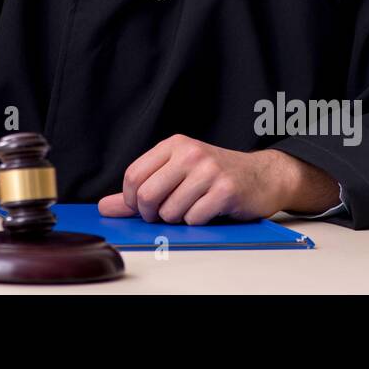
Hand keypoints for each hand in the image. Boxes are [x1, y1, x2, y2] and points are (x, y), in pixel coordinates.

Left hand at [96, 135, 337, 224]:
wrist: (262, 176)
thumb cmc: (215, 176)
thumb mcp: (176, 174)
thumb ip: (140, 190)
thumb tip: (105, 207)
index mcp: (174, 145)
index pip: (134, 175)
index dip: (132, 200)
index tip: (143, 207)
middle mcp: (190, 153)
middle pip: (148, 195)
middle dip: (152, 214)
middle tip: (166, 213)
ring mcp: (208, 170)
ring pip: (170, 211)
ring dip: (178, 219)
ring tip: (192, 208)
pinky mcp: (225, 190)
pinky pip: (194, 218)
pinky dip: (197, 222)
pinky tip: (208, 211)